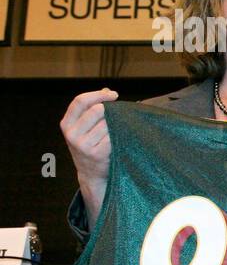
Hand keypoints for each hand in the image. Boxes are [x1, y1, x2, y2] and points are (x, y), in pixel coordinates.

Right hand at [60, 88, 117, 220]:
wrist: (91, 174)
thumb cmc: (90, 145)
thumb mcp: (83, 128)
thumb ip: (91, 110)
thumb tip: (108, 91)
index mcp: (66, 124)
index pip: (80, 101)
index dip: (98, 94)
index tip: (114, 95)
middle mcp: (72, 134)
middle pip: (97, 110)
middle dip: (111, 110)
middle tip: (120, 114)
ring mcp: (83, 145)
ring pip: (107, 123)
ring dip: (117, 124)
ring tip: (119, 129)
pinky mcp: (97, 153)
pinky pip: (113, 136)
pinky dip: (120, 135)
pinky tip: (121, 138)